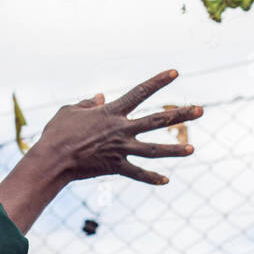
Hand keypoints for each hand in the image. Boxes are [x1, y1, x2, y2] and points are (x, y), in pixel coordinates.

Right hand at [30, 69, 200, 185]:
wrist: (53, 159)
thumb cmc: (58, 133)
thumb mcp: (70, 111)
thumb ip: (88, 103)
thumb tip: (100, 96)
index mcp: (111, 111)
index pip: (140, 92)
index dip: (158, 81)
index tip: (175, 73)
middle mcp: (121, 129)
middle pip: (157, 120)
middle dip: (180, 114)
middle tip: (201, 109)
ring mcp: (121, 149)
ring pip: (154, 149)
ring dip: (175, 149)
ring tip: (193, 149)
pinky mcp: (115, 167)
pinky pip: (137, 173)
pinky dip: (151, 178)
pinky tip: (166, 180)